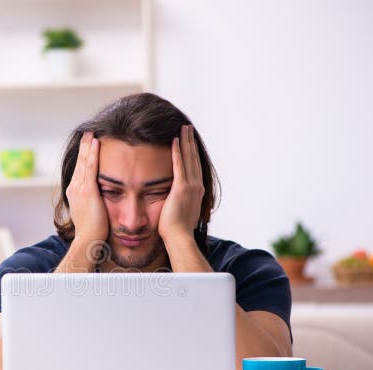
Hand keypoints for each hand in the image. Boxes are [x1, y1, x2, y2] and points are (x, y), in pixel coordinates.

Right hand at [66, 131, 108, 243]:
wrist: (88, 239)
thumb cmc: (93, 230)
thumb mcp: (90, 212)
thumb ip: (92, 202)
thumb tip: (99, 199)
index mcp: (74, 192)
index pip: (79, 169)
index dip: (83, 156)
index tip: (87, 145)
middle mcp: (74, 187)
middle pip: (80, 162)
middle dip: (84, 146)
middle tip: (88, 132)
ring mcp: (79, 188)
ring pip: (84, 161)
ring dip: (88, 145)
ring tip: (91, 133)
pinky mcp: (88, 190)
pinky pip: (91, 167)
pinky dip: (93, 153)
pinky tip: (96, 142)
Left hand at [158, 124, 204, 241]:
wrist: (179, 237)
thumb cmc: (177, 230)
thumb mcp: (182, 213)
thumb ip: (180, 204)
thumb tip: (175, 204)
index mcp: (197, 192)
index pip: (195, 168)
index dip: (193, 154)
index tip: (190, 142)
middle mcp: (197, 186)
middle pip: (194, 159)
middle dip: (191, 143)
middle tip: (188, 129)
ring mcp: (191, 186)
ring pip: (189, 159)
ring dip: (186, 142)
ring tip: (184, 129)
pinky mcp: (182, 188)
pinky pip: (179, 165)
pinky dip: (178, 152)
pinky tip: (175, 140)